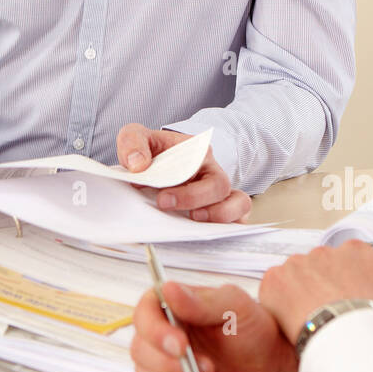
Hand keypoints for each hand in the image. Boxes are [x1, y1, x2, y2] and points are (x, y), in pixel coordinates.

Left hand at [116, 123, 250, 221]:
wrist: (156, 164)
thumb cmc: (152, 151)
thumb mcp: (136, 137)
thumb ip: (133, 143)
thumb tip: (138, 165)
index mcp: (197, 152)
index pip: (202, 161)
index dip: (184, 180)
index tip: (162, 197)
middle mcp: (213, 172)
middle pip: (219, 185)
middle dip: (193, 198)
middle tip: (165, 204)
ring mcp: (219, 194)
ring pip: (239, 203)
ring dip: (220, 215)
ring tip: (193, 219)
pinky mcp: (221, 212)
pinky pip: (238, 220)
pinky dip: (228, 229)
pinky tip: (203, 235)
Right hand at [131, 281, 296, 371]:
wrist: (269, 368)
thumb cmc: (254, 331)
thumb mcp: (237, 306)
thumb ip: (204, 300)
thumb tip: (169, 289)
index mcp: (174, 306)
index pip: (145, 312)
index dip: (154, 329)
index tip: (180, 345)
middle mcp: (163, 332)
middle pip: (141, 348)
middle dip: (171, 363)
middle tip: (207, 367)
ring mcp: (164, 361)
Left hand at [258, 240, 372, 343]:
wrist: (355, 336)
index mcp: (356, 250)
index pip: (350, 260)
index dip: (351, 281)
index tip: (353, 297)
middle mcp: (325, 252)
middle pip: (322, 267)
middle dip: (326, 285)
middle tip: (334, 310)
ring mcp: (298, 265)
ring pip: (297, 277)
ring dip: (303, 293)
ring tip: (314, 317)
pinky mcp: (275, 281)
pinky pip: (274, 289)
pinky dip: (280, 301)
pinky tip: (293, 318)